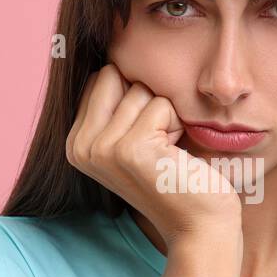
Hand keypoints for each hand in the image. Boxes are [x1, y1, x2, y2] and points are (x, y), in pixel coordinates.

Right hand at [65, 63, 242, 245]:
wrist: (200, 227)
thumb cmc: (178, 178)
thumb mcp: (136, 135)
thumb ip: (116, 101)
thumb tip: (112, 48)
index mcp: (75, 142)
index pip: (104, 78)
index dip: (136, 99)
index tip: (147, 140)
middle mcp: (80, 147)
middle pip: (118, 76)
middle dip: (148, 101)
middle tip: (160, 146)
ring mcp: (102, 149)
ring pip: (143, 90)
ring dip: (167, 117)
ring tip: (169, 155)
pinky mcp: (130, 150)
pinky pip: (162, 106)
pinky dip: (179, 127)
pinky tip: (177, 159)